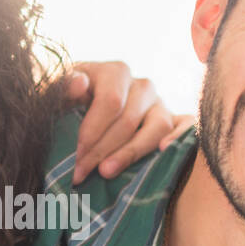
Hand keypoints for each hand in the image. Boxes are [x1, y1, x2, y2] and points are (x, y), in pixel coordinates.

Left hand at [60, 60, 194, 183]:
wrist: (84, 112)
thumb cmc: (69, 103)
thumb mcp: (57, 93)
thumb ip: (62, 87)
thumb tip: (80, 83)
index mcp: (116, 72)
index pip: (111, 101)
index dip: (93, 131)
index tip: (75, 158)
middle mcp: (143, 85)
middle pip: (129, 120)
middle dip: (102, 150)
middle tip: (82, 174)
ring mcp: (162, 104)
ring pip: (158, 126)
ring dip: (132, 153)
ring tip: (107, 172)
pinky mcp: (175, 121)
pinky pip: (187, 127)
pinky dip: (179, 139)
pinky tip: (162, 153)